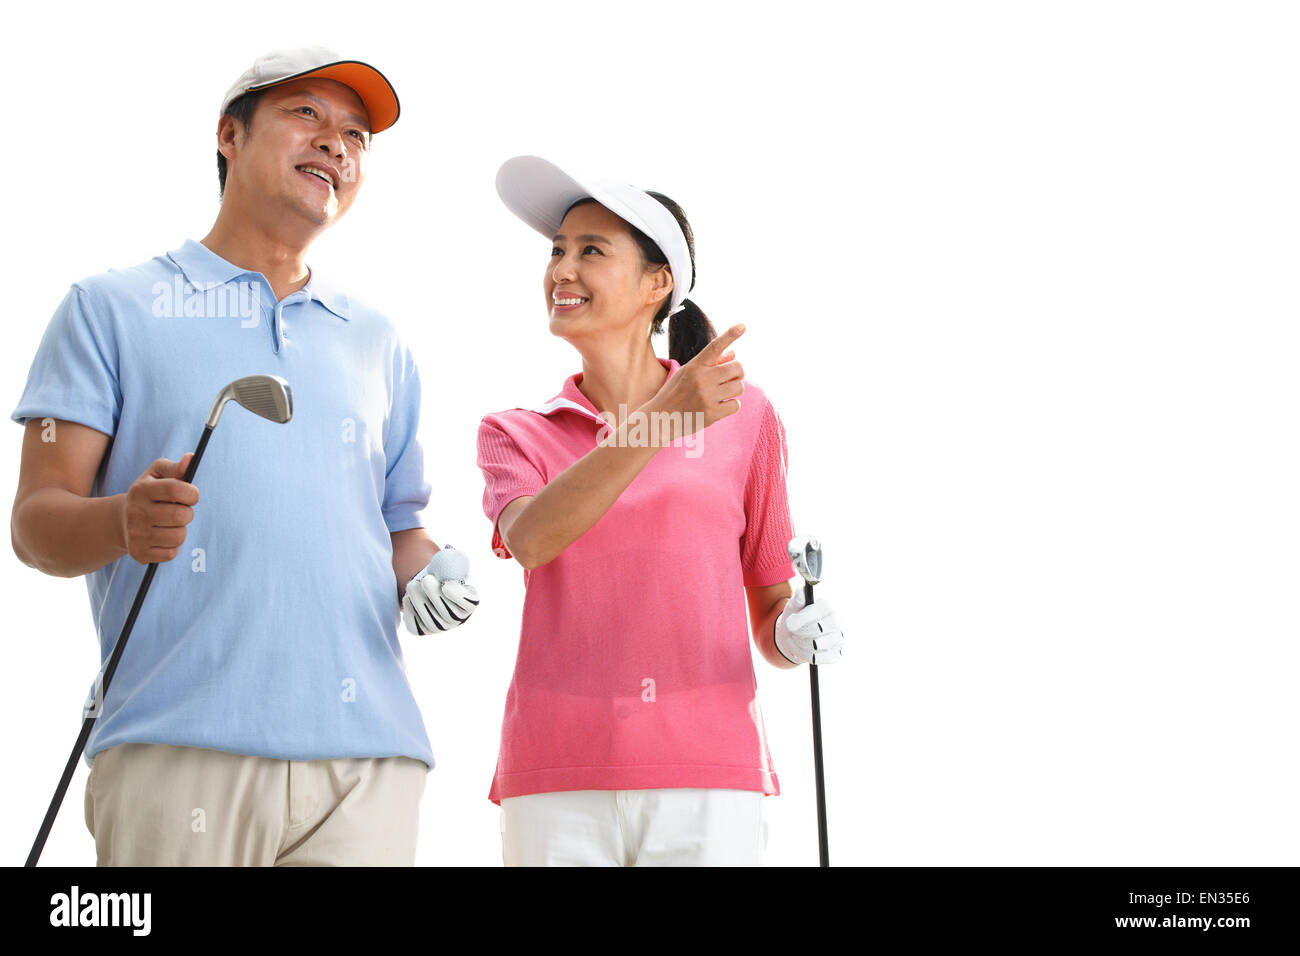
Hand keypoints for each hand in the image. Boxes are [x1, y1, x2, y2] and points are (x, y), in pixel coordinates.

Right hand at [121, 454, 198, 563]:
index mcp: (141, 489)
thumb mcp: (157, 474)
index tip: (190, 495)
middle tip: (178, 511)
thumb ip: (176, 467)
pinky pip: (171, 553)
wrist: (121, 521)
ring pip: (179, 536)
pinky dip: (172, 546)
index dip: (192, 493)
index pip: (177, 489)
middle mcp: (136, 512)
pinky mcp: (139, 553)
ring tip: (169, 524)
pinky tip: (162, 537)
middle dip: (187, 513)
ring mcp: (136, 535)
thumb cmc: (148, 493)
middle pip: (182, 516)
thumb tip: (191, 458)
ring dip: (180, 530)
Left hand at [402, 545, 479, 634]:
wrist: (424, 582)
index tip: (447, 585)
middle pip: (448, 614)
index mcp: (470, 600)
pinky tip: (408, 597)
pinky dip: (410, 611)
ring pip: (430, 621)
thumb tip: (450, 551)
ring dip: (420, 602)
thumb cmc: (440, 570)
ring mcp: (440, 626)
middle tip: (426, 580)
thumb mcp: (450, 560)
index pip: (469, 603)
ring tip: (412, 584)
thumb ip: (452, 558)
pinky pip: (415, 625)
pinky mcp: (422, 629)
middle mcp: (457, 618)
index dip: (459, 597)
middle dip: (435, 597)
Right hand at [639, 324, 746, 443]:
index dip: (730, 335)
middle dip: (737, 373)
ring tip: (721, 393)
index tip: (743, 326)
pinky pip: (736, 405)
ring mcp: (707, 397)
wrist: (660, 419)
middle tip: (730, 378)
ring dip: (734, 390)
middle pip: (737, 368)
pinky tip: (719, 406)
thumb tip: (734, 354)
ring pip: (739, 387)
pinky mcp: (711, 414)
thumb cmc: (674, 392)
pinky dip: (731, 405)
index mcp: (695, 366)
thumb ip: (710, 363)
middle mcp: (701, 379)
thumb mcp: (687, 373)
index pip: (715, 346)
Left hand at [775, 589, 843, 665]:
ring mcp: (839, 638)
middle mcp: (837, 621)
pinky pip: (818, 658)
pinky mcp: (836, 654)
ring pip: (816, 646)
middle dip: (800, 632)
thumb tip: (801, 591)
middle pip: (817, 630)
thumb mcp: (793, 606)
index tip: (789, 622)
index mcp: (828, 606)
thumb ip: (797, 599)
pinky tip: (801, 648)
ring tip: (796, 638)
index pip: (819, 612)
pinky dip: (805, 655)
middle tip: (792, 631)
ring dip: (800, 643)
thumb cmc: (795, 617)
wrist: (795, 636)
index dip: (803, 619)